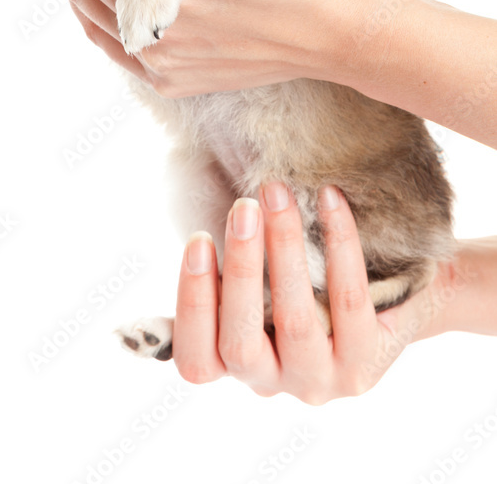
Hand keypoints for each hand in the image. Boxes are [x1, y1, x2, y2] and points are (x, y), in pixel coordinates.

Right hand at [172, 183, 466, 402]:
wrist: (386, 302)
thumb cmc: (301, 282)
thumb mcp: (256, 284)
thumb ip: (225, 267)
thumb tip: (198, 214)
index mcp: (234, 365)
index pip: (196, 360)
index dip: (192, 304)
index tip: (198, 239)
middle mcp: (272, 382)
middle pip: (240, 342)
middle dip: (240, 268)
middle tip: (244, 207)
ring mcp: (320, 380)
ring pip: (294, 322)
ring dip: (284, 250)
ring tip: (279, 196)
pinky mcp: (366, 363)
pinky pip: (349, 300)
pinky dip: (338, 244)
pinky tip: (330, 200)